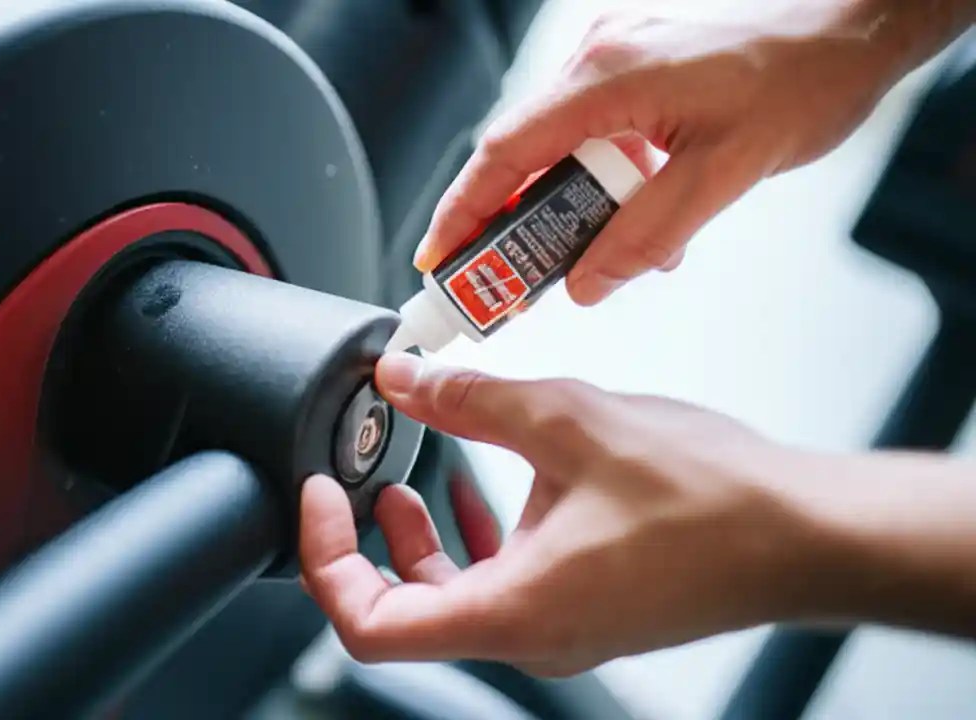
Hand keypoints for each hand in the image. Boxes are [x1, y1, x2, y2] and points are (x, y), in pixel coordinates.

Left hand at [299, 353, 831, 674]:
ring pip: (455, 599)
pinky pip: (505, 588)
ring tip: (408, 480)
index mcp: (512, 612)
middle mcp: (530, 637)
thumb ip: (473, 401)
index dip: (326, 559)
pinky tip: (491, 485)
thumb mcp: (570, 423)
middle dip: (368, 544)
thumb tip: (404, 379)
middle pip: (404, 613)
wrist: (806, 535)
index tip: (321, 498)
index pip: (369, 624)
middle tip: (356, 482)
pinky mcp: (587, 608)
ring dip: (422, 541)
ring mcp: (560, 630)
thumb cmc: (710, 498)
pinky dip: (478, 541)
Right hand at [415, 1, 924, 304]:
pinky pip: (593, 138)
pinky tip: (634, 217)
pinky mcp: (633, 72)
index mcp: (607, 77)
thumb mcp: (722, 176)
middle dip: (511, 224)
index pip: (506, 152)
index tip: (438, 257)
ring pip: (559, 151)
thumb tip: (585, 282)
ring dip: (568, 210)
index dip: (462, 210)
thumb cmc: (803, 80)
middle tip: (505, 281)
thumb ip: (645, 235)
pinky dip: (599, 185)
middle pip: (523, 155)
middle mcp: (598, 60)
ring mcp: (613, 61)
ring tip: (589, 258)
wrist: (853, 30)